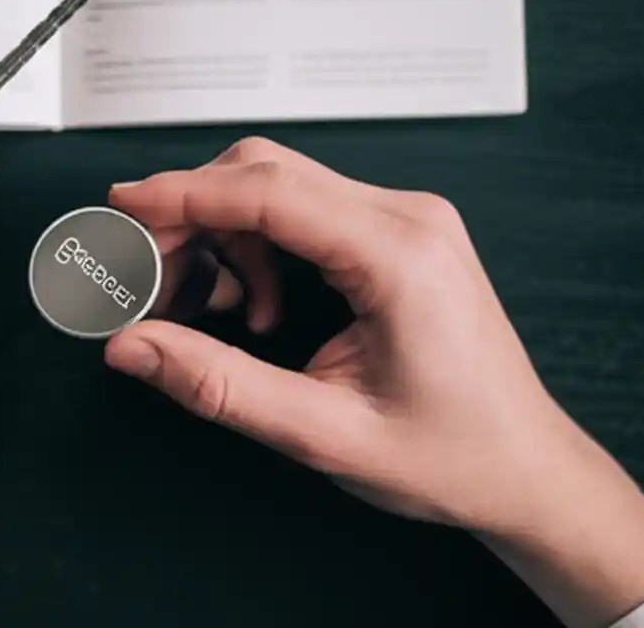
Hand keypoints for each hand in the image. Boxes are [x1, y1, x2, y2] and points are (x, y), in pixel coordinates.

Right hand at [103, 137, 643, 627]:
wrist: (524, 469)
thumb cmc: (448, 456)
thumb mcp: (322, 432)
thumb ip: (218, 384)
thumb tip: (130, 346)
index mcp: (400, 255)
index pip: (268, 192)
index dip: (182, 194)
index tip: (118, 206)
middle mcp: (407, 218)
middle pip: (266, 174)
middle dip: (191, 218)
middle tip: (143, 280)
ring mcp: (406, 221)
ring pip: (278, 190)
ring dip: (222, 240)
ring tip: (204, 313)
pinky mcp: (396, 236)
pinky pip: (302, 215)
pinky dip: (255, 251)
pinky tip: (255, 313)